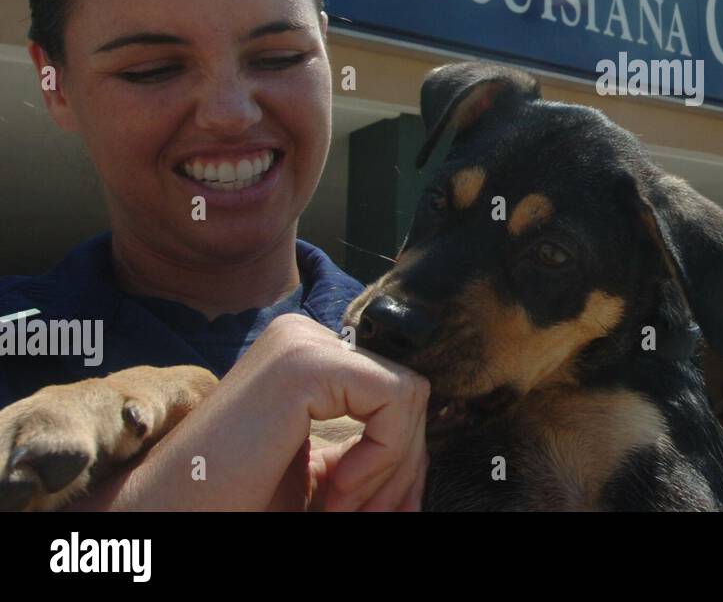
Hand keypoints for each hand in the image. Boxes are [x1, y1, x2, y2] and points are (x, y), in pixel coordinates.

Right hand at [68, 314, 430, 510]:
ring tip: (341, 508)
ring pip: (409, 397)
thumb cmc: (235, 501)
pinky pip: (395, 400)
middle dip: (401, 468)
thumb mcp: (321, 474)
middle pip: (407, 394)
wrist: (166, 516)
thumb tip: (427, 459)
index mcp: (308, 358)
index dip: (401, 458)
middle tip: (366, 516)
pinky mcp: (306, 364)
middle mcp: (306, 337)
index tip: (376, 508)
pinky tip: (337, 490)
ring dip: (391, 469)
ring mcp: (304, 343)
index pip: (394, 393)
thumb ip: (369, 454)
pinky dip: (383, 456)